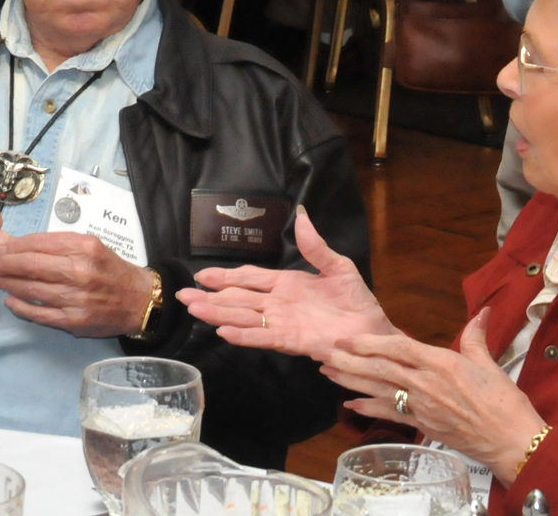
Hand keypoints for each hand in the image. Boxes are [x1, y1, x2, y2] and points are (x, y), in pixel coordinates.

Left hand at [0, 232, 152, 337]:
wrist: (138, 300)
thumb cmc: (110, 269)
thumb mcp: (91, 245)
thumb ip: (59, 244)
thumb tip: (20, 245)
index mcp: (84, 248)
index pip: (39, 243)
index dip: (15, 245)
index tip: (3, 247)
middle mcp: (80, 272)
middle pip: (31, 265)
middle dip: (7, 264)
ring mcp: (76, 298)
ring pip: (32, 289)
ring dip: (10, 284)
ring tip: (0, 280)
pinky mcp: (74, 320)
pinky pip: (40, 313)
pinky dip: (21, 307)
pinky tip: (12, 301)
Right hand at [178, 207, 394, 359]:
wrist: (374, 330)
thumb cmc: (357, 300)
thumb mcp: (338, 266)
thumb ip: (315, 245)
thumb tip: (301, 215)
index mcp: (286, 283)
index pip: (248, 278)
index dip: (225, 276)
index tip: (202, 275)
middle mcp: (278, 303)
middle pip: (238, 298)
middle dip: (210, 297)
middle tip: (182, 296)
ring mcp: (282, 323)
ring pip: (243, 317)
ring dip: (218, 314)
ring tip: (194, 310)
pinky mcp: (292, 341)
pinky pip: (263, 337)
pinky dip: (244, 335)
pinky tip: (224, 332)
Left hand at [322, 311, 548, 483]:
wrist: (512, 442)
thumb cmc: (504, 403)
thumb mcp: (489, 363)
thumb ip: (476, 336)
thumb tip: (482, 312)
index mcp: (440, 363)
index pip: (397, 347)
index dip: (369, 342)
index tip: (347, 337)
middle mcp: (426, 384)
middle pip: (380, 369)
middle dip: (349, 360)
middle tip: (324, 352)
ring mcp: (422, 406)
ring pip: (379, 390)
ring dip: (351, 381)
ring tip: (327, 372)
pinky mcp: (422, 425)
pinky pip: (389, 414)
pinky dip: (367, 409)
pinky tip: (349, 403)